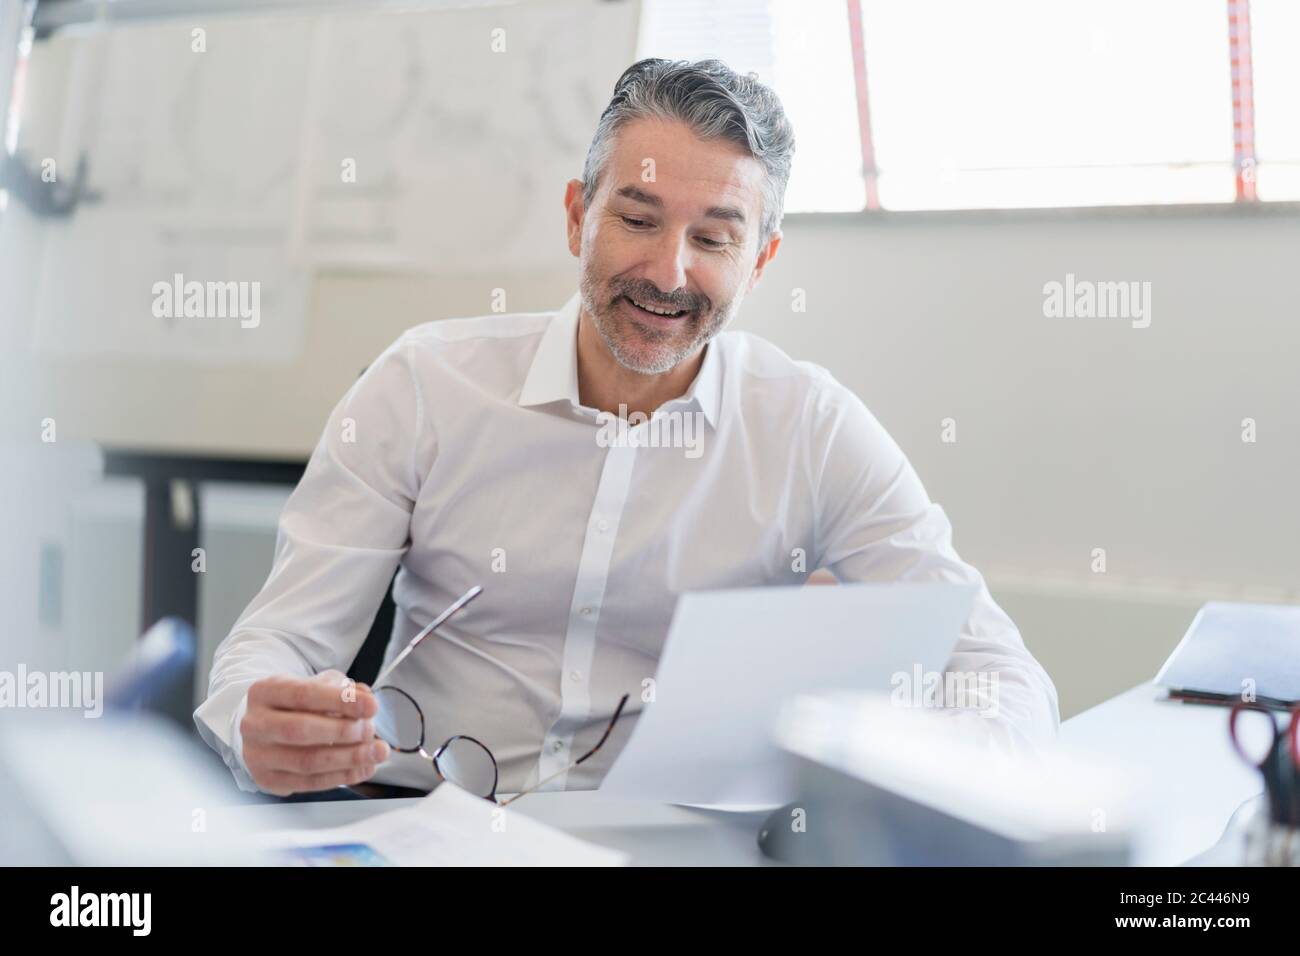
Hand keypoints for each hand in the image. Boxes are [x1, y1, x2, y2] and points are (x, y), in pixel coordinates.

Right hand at [240, 669, 389, 795]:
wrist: (268, 727)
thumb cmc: (297, 704)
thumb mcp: (320, 685)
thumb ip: (344, 690)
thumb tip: (365, 699)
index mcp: (265, 691)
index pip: (303, 694)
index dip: (340, 701)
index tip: (371, 706)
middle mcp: (255, 724)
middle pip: (301, 730)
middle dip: (344, 731)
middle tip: (370, 729)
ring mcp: (258, 755)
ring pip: (306, 761)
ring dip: (349, 758)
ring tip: (376, 752)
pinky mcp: (268, 780)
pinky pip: (309, 783)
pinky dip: (342, 776)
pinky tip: (364, 767)